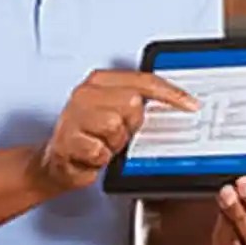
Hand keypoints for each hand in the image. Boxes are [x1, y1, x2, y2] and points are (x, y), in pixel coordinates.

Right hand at [35, 70, 198, 191]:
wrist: (55, 163)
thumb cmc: (89, 137)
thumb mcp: (115, 113)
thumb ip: (138, 103)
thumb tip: (173, 103)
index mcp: (99, 81)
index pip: (143, 81)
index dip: (171, 93)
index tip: (190, 104)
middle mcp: (85, 93)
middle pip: (132, 104)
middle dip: (131, 125)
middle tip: (117, 133)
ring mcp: (74, 115)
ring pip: (116, 127)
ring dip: (115, 144)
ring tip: (103, 144)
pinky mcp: (67, 139)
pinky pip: (100, 150)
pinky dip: (100, 159)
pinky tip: (91, 155)